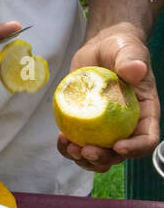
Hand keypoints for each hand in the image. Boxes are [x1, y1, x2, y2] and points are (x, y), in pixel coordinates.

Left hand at [56, 23, 160, 171]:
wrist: (100, 49)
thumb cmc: (120, 49)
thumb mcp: (128, 50)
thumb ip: (131, 60)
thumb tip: (135, 70)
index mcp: (144, 113)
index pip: (147, 138)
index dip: (135, 148)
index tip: (118, 146)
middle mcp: (126, 125)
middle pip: (119, 154)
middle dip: (102, 158)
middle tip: (85, 150)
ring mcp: (105, 128)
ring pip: (99, 155)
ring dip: (83, 159)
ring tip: (69, 147)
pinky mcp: (85, 124)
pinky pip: (79, 144)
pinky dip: (68, 147)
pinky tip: (61, 138)